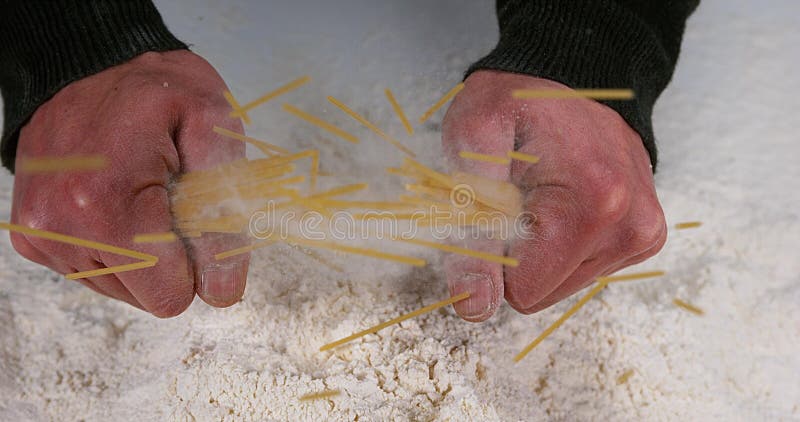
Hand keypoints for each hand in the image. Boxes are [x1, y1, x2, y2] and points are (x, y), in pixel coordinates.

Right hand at [10, 50, 248, 316]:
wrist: (89, 61)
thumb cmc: (157, 90)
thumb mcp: (212, 126)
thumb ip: (224, 212)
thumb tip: (221, 291)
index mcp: (104, 205)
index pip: (169, 295)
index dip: (197, 264)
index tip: (198, 220)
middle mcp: (60, 227)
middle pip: (146, 296)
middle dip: (171, 257)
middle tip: (169, 198)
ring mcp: (41, 234)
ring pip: (121, 288)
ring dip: (144, 252)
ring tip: (143, 194)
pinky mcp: (33, 236)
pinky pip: (94, 271)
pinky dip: (117, 246)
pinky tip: (120, 200)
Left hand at [441, 70, 666, 320]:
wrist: (569, 72)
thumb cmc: (515, 101)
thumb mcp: (472, 146)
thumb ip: (471, 232)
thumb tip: (475, 308)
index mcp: (594, 205)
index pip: (523, 290)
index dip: (495, 255)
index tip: (496, 208)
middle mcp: (633, 224)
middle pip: (544, 292)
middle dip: (518, 251)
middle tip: (517, 197)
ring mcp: (644, 231)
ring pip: (562, 284)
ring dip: (541, 244)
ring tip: (541, 192)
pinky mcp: (645, 234)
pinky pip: (583, 268)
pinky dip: (563, 241)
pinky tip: (562, 198)